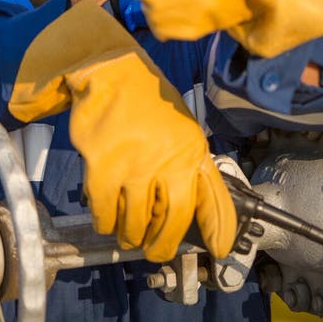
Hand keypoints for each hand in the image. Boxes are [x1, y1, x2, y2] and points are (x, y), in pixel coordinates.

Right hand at [9, 2, 235, 260]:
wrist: (111, 72)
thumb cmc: (147, 102)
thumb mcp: (183, 130)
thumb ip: (194, 169)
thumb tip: (204, 215)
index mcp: (192, 150)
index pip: (213, 199)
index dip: (217, 230)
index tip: (219, 249)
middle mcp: (168, 159)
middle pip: (171, 221)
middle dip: (161, 245)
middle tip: (152, 249)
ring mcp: (134, 164)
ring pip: (134, 222)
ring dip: (129, 234)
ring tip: (126, 232)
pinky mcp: (103, 166)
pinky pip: (104, 211)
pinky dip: (104, 221)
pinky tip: (105, 217)